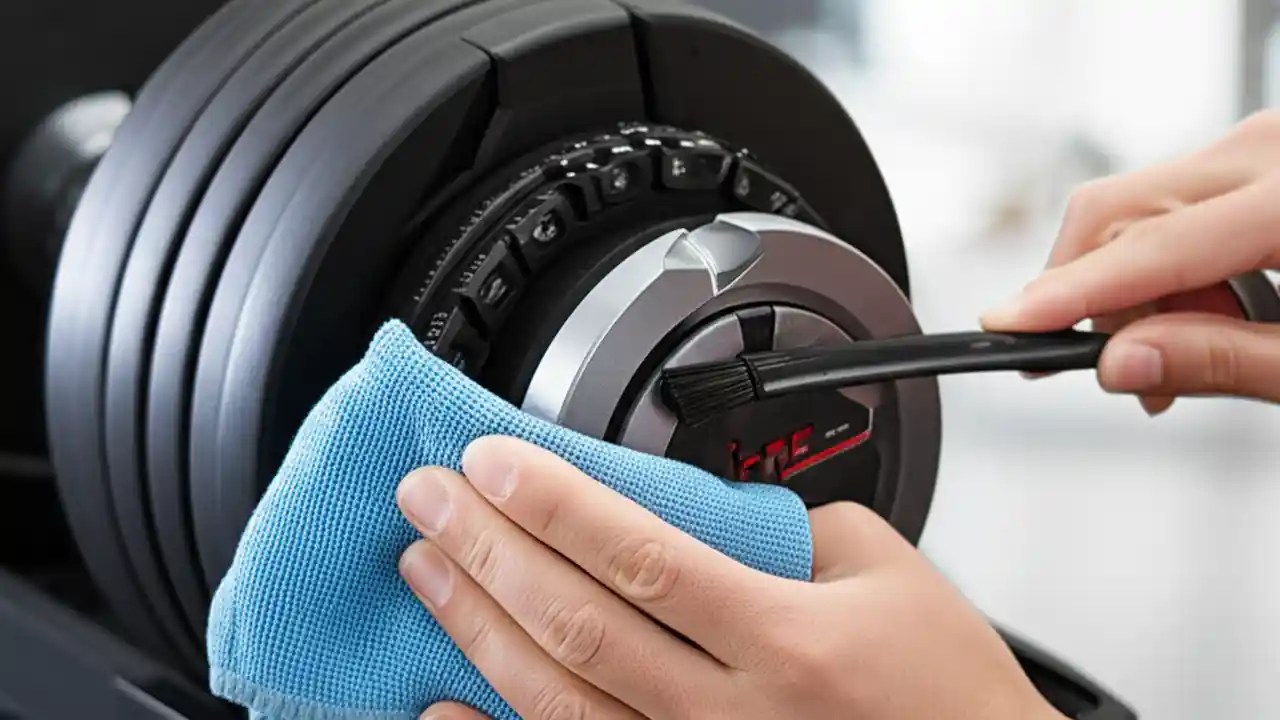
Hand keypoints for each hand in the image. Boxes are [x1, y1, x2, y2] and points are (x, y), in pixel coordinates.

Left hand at [396, 436, 1062, 719]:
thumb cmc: (946, 693)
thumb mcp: (893, 579)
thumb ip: (793, 529)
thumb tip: (704, 506)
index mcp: (789, 641)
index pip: (641, 556)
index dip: (554, 504)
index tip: (490, 458)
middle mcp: (734, 714)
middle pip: (578, 623)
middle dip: (489, 549)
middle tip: (430, 495)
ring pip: (557, 701)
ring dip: (478, 626)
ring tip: (427, 565)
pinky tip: (442, 700)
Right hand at [981, 110, 1279, 413]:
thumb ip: (1223, 360)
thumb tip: (1121, 363)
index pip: (1149, 246)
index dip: (1069, 293)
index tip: (1007, 324)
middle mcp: (1264, 152)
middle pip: (1117, 213)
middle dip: (1089, 298)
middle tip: (1113, 371)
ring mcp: (1254, 149)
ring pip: (1134, 214)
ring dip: (1130, 293)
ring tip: (1179, 358)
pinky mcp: (1249, 160)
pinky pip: (1169, 209)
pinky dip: (1165, 272)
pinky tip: (1204, 318)